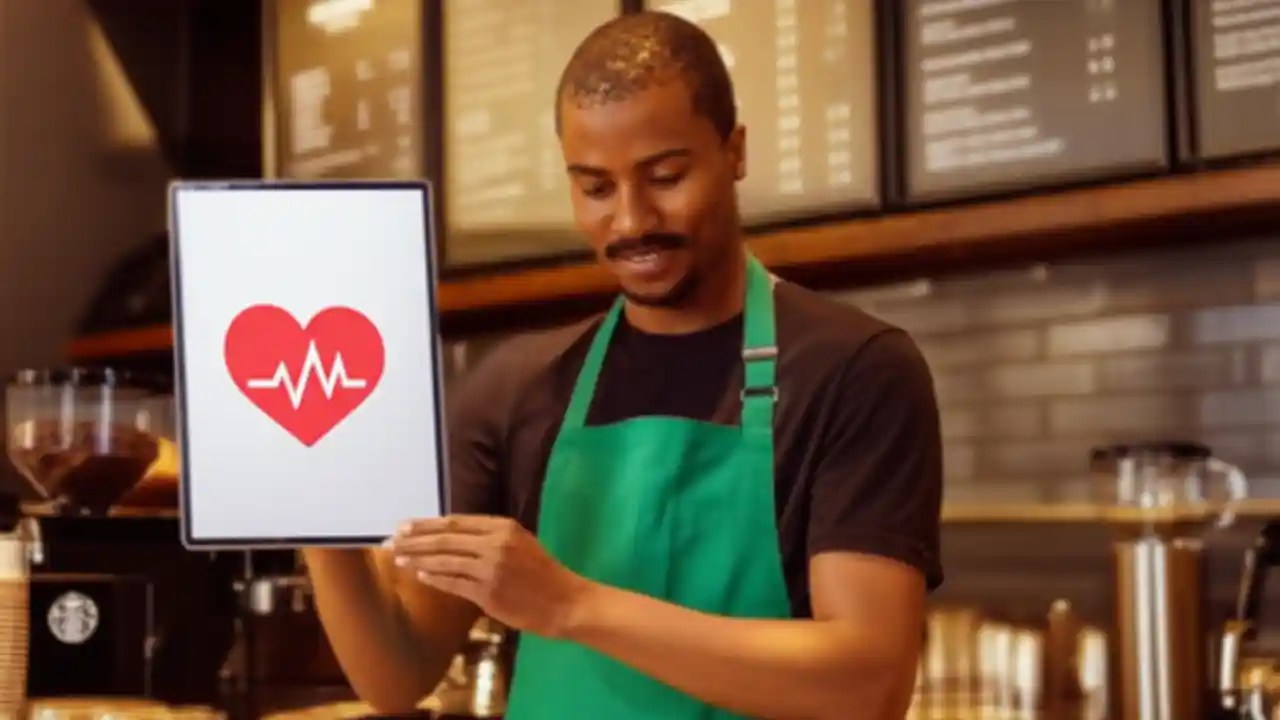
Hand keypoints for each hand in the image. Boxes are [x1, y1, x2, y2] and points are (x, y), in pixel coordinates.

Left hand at [386, 514, 594, 637]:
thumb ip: (489, 537)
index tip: (405, 526)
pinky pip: (453, 583)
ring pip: (444, 560)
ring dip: (418, 559)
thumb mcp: (519, 542)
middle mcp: (494, 544)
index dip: (426, 524)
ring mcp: (490, 569)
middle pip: (445, 538)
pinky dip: (434, 578)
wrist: (564, 601)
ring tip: (399, 558)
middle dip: (414, 540)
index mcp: (503, 527)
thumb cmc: (542, 572)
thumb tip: (452, 537)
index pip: (455, 522)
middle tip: (391, 542)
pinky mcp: (487, 593)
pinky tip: (420, 575)